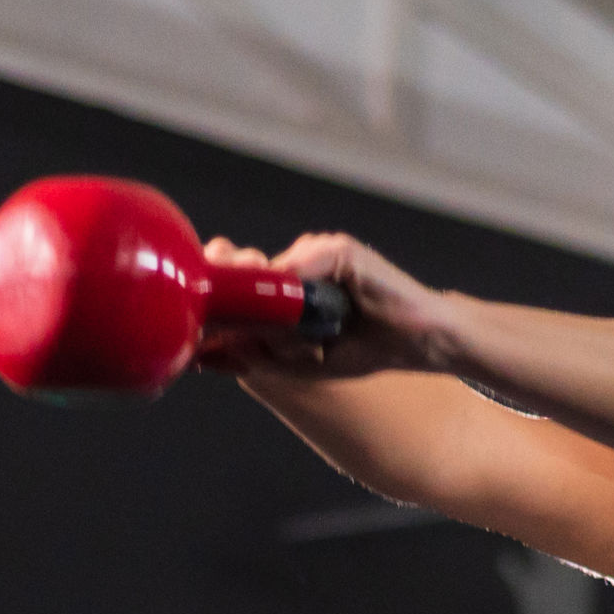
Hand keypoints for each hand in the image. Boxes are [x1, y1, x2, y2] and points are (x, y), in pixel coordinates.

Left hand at [196, 232, 452, 382]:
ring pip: (271, 275)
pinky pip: (305, 266)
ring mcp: (317, 252)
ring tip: (304, 340)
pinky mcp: (341, 250)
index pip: (232, 279)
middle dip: (236, 298)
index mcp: (281, 286)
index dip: (213, 294)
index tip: (195, 318)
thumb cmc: (362, 349)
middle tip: (234, 324)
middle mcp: (295, 262)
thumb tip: (201, 356)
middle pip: (243, 270)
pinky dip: (300, 292)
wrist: (417, 341)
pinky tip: (313, 316)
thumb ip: (252, 355)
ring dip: (275, 311)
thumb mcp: (298, 363)